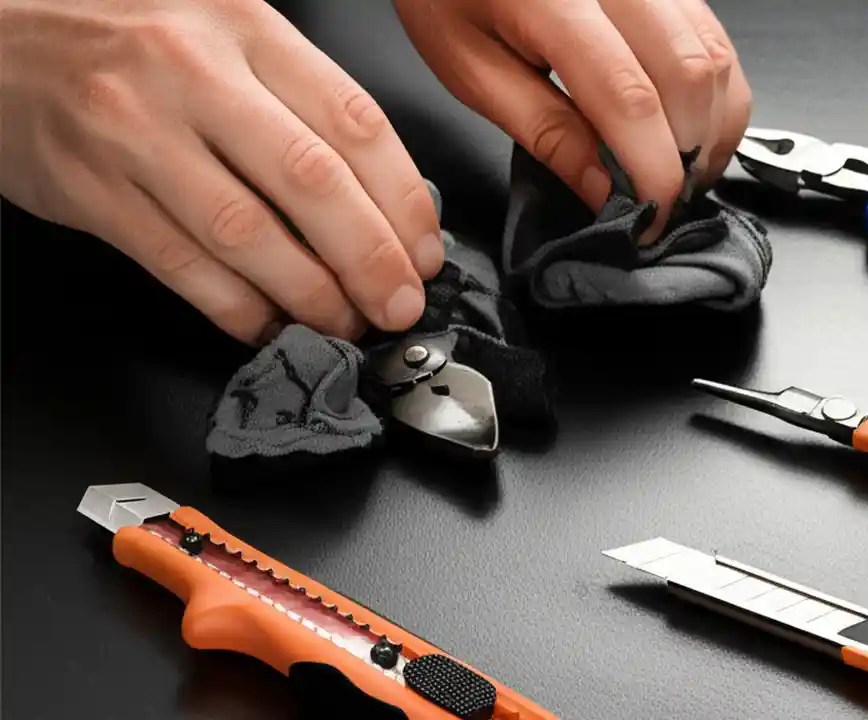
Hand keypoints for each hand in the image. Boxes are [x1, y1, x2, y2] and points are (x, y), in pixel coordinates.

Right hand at [0, 0, 443, 343]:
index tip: (423, 250)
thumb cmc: (129, 39)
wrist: (2, 37)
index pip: (354, 122)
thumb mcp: (225, 35)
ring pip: (249, 235)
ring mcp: (137, 134)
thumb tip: (386, 200)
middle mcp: (193, 73)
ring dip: (311, 296)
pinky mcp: (93, 192)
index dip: (404, 202)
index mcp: (244, 28)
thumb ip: (299, 102)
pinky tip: (271, 326)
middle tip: (398, 303)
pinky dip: (239, 310)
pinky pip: (184, 269)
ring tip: (344, 323)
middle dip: (372, 260)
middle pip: (312, 183)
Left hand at [395, 0, 750, 243]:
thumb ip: (545, 131)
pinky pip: (715, 40)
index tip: (648, 223)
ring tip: (675, 172)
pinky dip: (714, 95)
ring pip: (716, 58)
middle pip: (690, 77)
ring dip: (709, 130)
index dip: (652, 173)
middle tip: (660, 205)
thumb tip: (607, 192)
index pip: (630, 98)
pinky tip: (685, 129)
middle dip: (687, 158)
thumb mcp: (472, 71)